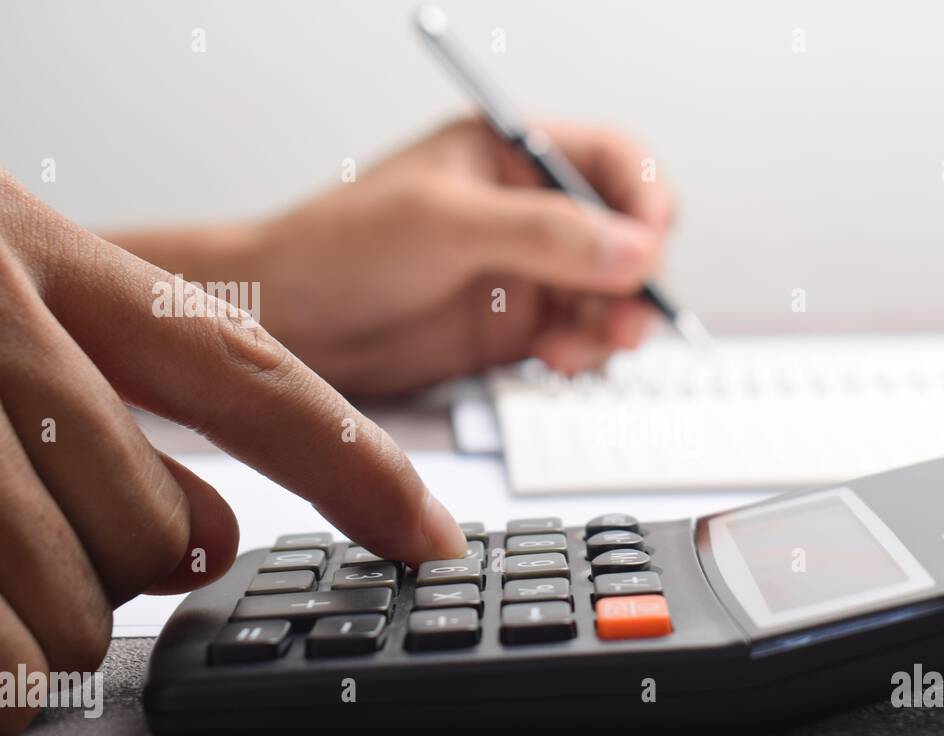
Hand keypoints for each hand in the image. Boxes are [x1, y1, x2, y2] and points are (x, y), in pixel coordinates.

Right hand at [0, 172, 465, 735]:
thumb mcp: (9, 285)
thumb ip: (123, 393)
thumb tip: (210, 539)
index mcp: (51, 262)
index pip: (254, 379)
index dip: (360, 467)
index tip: (435, 541)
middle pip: (158, 535)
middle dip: (135, 570)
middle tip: (68, 539)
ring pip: (66, 612)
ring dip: (47, 630)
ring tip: (1, 575)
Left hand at [112, 118, 675, 395]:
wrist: (284, 323)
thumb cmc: (336, 246)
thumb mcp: (443, 225)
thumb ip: (542, 234)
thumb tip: (632, 248)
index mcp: (513, 154)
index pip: (616, 163)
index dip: (645, 202)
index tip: (649, 247)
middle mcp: (531, 210)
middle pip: (627, 237)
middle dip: (635, 279)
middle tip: (623, 319)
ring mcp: (527, 272)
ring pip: (611, 296)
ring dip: (612, 326)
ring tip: (583, 350)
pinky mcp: (516, 327)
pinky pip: (580, 340)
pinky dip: (583, 355)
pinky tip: (555, 362)